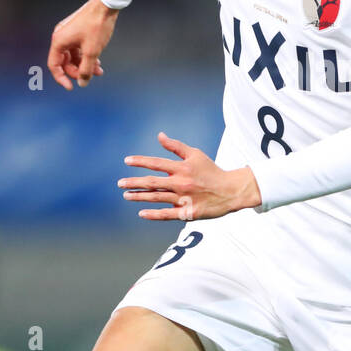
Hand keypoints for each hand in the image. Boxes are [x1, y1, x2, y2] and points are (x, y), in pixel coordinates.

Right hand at [48, 0, 116, 89]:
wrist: (106, 5)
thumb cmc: (97, 25)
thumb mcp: (92, 51)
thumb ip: (86, 69)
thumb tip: (82, 82)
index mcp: (59, 41)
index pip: (54, 65)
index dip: (62, 78)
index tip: (71, 87)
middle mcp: (61, 37)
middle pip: (65, 62)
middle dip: (77, 71)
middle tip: (90, 76)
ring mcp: (69, 34)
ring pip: (73, 56)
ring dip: (84, 64)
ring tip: (99, 70)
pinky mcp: (77, 31)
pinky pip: (78, 49)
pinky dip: (87, 56)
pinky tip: (98, 62)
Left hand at [119, 132, 261, 220]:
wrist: (231, 191)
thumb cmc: (211, 171)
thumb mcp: (195, 154)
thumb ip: (176, 146)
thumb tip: (159, 135)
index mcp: (182, 168)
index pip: (157, 164)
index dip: (140, 161)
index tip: (127, 161)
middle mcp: (181, 183)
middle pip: (152, 183)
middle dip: (134, 182)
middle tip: (120, 183)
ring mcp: (183, 199)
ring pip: (156, 198)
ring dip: (139, 197)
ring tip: (126, 195)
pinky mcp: (188, 212)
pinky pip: (167, 214)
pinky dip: (153, 214)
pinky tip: (142, 213)